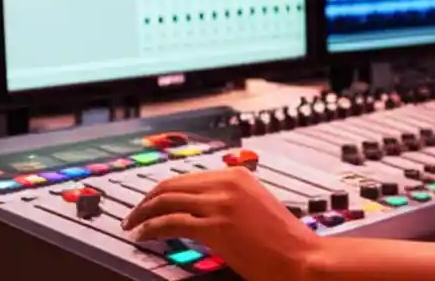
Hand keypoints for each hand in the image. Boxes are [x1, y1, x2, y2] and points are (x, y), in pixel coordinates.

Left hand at [122, 166, 320, 279]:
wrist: (301, 258)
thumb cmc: (284, 241)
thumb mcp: (256, 207)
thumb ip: (231, 200)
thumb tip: (203, 208)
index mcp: (238, 176)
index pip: (188, 178)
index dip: (163, 190)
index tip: (151, 201)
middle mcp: (227, 184)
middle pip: (172, 185)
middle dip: (148, 200)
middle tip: (134, 214)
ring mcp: (220, 204)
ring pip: (167, 201)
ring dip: (144, 213)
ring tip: (133, 225)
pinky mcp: (216, 227)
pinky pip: (172, 223)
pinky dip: (152, 228)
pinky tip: (144, 235)